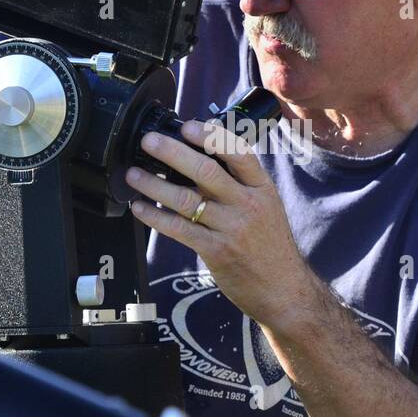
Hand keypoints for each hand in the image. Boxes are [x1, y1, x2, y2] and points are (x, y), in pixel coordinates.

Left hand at [124, 119, 313, 328]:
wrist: (284, 290)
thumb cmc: (271, 247)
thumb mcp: (267, 207)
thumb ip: (239, 186)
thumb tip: (201, 159)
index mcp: (262, 188)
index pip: (238, 153)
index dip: (210, 136)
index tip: (186, 126)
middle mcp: (248, 204)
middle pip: (206, 171)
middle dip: (172, 152)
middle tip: (148, 141)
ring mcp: (232, 228)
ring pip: (186, 200)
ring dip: (154, 184)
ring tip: (134, 174)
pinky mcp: (216, 251)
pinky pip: (179, 229)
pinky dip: (155, 217)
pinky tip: (140, 209)